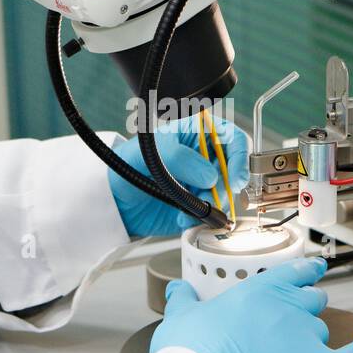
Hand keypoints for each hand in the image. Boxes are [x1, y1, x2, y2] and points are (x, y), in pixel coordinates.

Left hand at [109, 116, 249, 236]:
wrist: (113, 198)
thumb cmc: (127, 164)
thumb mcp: (151, 152)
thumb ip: (181, 159)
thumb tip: (210, 177)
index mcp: (196, 134)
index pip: (233, 139)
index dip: (240, 156)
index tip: (236, 177)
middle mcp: (203, 157)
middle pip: (235, 170)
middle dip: (225, 187)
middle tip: (210, 197)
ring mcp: (201, 182)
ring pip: (226, 194)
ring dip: (212, 204)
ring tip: (187, 208)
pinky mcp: (197, 205)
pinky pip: (213, 214)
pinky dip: (202, 218)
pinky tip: (182, 217)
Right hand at [150, 257, 352, 352]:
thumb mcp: (179, 319)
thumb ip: (183, 301)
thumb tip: (178, 289)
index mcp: (259, 291)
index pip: (295, 272)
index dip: (307, 271)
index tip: (313, 269)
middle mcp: (288, 308)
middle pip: (313, 300)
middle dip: (307, 306)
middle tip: (296, 316)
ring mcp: (305, 338)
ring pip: (321, 330)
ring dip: (313, 336)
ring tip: (296, 350)